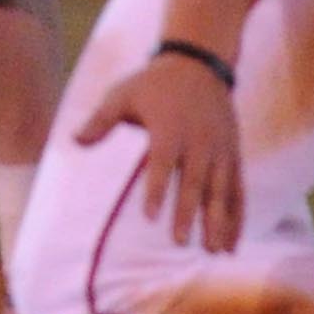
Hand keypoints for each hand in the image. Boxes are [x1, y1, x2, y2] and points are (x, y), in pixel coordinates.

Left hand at [75, 51, 244, 252]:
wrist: (200, 63)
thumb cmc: (154, 84)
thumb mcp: (123, 93)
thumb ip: (101, 119)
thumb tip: (74, 141)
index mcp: (169, 128)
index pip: (162, 163)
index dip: (156, 189)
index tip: (149, 216)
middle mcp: (198, 140)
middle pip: (194, 181)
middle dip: (188, 213)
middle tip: (180, 242)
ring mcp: (220, 149)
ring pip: (221, 189)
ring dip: (219, 220)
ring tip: (214, 250)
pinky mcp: (233, 154)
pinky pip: (238, 189)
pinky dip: (237, 217)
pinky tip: (232, 245)